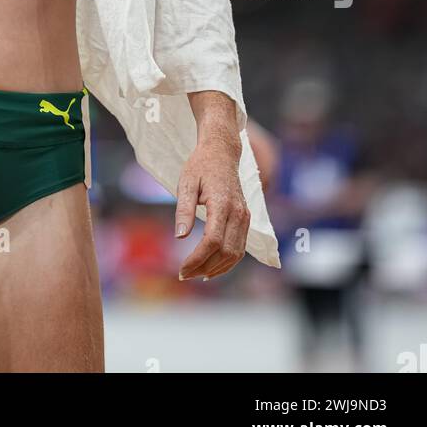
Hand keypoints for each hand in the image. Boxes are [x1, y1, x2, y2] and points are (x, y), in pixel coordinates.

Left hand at [175, 129, 249, 280]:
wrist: (222, 151)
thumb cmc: (200, 166)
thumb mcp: (186, 183)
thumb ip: (184, 209)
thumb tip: (180, 237)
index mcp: (222, 203)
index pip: (212, 241)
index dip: (197, 259)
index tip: (181, 269)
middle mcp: (238, 213)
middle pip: (226, 252)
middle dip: (205, 267)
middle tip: (185, 275)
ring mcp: (245, 217)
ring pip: (236, 254)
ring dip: (217, 269)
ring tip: (196, 274)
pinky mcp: (246, 219)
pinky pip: (240, 248)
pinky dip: (227, 262)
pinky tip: (212, 267)